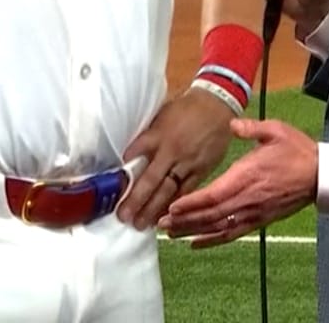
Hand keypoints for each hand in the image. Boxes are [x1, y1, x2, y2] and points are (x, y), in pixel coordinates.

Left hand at [116, 89, 235, 229]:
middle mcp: (172, 151)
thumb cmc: (186, 108)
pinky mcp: (201, 170)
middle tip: (123, 216)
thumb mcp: (162, 114)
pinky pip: (186, 191)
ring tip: (140, 225)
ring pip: (168, 190)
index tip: (112, 185)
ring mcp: (187, 163)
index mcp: (159, 134)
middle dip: (136, 200)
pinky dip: (175, 206)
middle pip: (151, 179)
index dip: (125, 168)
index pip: (137, 152)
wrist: (217, 104)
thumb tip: (130, 152)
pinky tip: (165, 218)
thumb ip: (148, 134)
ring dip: (153, 209)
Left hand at [159, 119, 318, 248]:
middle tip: (161, 223)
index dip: (192, 203)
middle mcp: (247, 198)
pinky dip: (213, 240)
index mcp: (247, 176)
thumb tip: (232, 124)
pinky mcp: (259, 220)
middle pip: (211, 215)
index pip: (214, 194)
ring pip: (218, 226)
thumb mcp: (276, 130)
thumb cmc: (297, 151)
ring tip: (171, 234)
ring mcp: (253, 212)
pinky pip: (232, 233)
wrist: (319, 175)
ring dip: (194, 231)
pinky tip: (195, 243)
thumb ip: (251, 128)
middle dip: (185, 220)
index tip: (172, 207)